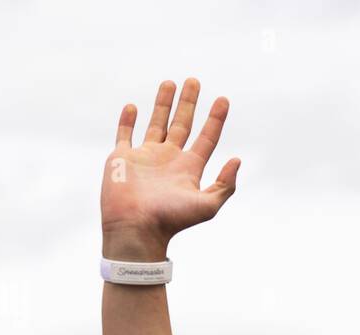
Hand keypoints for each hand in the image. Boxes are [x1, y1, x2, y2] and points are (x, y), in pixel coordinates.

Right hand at [101, 78, 239, 259]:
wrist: (136, 228)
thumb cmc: (171, 220)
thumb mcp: (207, 205)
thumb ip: (225, 184)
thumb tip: (237, 160)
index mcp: (189, 168)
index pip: (207, 138)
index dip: (216, 119)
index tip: (223, 99)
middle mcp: (169, 159)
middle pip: (182, 124)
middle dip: (189, 102)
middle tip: (194, 81)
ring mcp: (145, 157)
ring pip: (156, 123)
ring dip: (163, 103)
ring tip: (170, 83)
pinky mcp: (122, 158)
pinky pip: (125, 134)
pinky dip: (127, 120)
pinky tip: (133, 106)